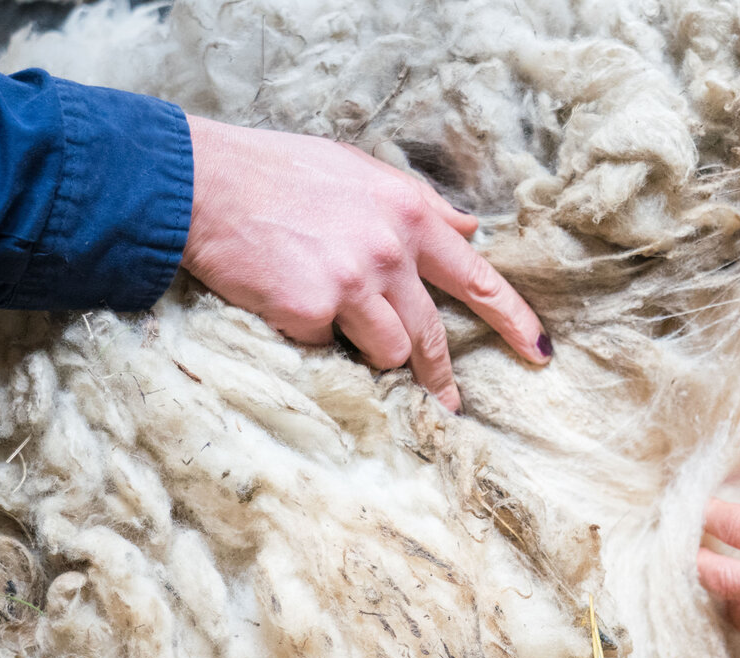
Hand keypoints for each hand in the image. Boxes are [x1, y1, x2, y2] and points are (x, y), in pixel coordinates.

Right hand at [180, 116, 550, 412]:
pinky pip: (330, 350)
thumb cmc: (277, 173)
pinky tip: (288, 307)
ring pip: (390, 353)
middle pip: (434, 335)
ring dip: (370, 353)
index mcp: (410, 215)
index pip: (479, 278)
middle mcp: (391, 252)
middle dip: (442, 376)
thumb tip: (470, 227)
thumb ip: (420, 204)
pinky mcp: (312, 312)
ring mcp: (353, 285)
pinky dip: (314, 339)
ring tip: (334, 326)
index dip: (514, 320)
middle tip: (450, 403)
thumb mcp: (360, 171)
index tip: (540, 352)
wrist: (199, 183)